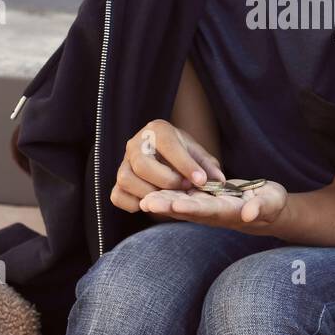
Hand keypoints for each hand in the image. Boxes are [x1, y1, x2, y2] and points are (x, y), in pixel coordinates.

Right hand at [110, 119, 225, 212]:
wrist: (164, 156)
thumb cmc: (182, 154)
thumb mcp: (198, 155)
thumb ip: (207, 166)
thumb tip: (218, 180)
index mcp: (157, 130)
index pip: (168, 146)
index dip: (185, 165)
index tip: (201, 180)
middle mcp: (135, 144)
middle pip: (142, 165)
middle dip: (166, 180)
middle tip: (184, 187)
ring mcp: (123, 163)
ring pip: (126, 180)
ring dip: (149, 193)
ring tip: (168, 196)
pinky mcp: (117, 182)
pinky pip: (117, 196)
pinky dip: (133, 204)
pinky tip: (152, 202)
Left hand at [138, 180, 288, 234]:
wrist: (266, 207)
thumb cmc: (271, 204)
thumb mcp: (271, 204)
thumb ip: (260, 207)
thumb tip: (249, 213)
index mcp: (230, 213)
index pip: (209, 211)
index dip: (192, 208)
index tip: (176, 205)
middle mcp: (214, 213)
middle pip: (188, 210)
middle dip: (169, 207)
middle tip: (148, 203)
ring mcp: (207, 207)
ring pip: (182, 204)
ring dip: (164, 201)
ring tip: (143, 199)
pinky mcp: (204, 200)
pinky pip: (184, 198)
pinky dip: (169, 194)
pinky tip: (152, 190)